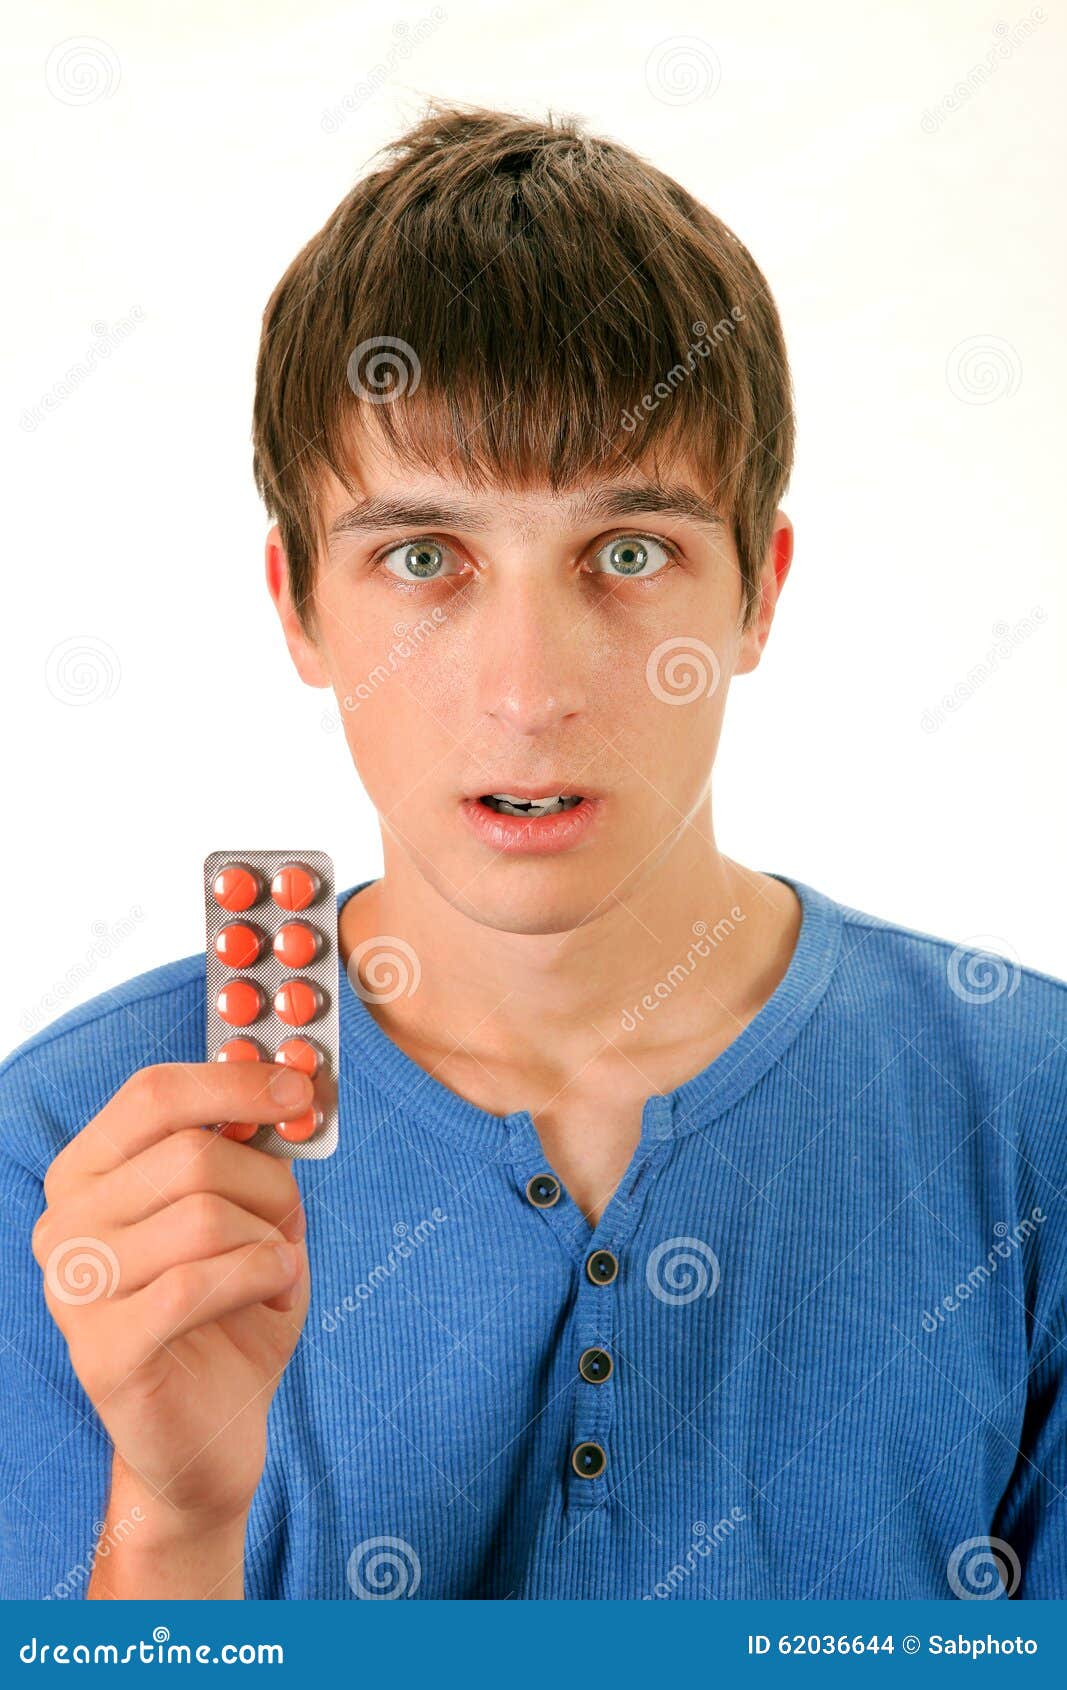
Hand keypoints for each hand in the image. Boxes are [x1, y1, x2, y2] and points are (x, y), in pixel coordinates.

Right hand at [31, 1060, 312, 1531]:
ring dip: (268, 1241)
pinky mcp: (102, 1351)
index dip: (234, 1082)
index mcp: (87, 1170)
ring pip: (204, 1216)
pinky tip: (273, 1292)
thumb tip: (286, 1077)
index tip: (300, 1091)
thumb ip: (253, 1145)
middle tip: (291, 1220)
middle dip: (269, 1184)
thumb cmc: (230, 1305)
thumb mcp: (247, 1209)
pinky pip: (198, 1284)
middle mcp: (63, 1222)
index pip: (154, 1093)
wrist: (212, 1429)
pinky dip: (260, 1278)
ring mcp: (72, 1288)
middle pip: (193, 1155)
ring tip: (273, 1270)